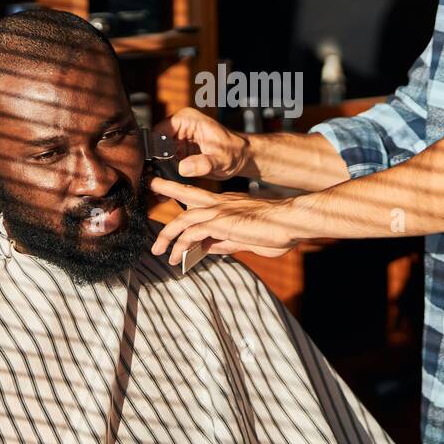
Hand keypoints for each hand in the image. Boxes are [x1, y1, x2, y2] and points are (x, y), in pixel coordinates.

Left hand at [149, 177, 304, 263]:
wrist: (292, 221)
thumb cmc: (276, 229)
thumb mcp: (245, 238)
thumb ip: (224, 242)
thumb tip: (206, 249)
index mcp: (227, 203)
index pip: (198, 194)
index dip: (179, 190)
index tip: (163, 188)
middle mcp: (221, 203)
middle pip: (186, 194)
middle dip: (167, 190)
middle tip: (151, 186)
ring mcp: (221, 211)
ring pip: (184, 218)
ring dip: (168, 235)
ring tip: (158, 250)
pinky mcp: (222, 222)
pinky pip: (194, 233)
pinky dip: (182, 245)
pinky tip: (177, 256)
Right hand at [151, 107, 249, 179]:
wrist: (241, 158)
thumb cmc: (234, 152)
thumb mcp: (220, 159)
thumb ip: (203, 164)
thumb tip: (184, 168)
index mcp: (186, 119)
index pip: (158, 131)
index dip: (154, 150)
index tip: (154, 167)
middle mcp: (178, 126)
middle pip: (154, 144)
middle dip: (153, 163)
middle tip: (153, 182)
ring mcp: (177, 139)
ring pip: (156, 155)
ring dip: (157, 171)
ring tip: (158, 187)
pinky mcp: (177, 151)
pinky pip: (164, 162)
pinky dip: (164, 174)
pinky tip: (164, 187)